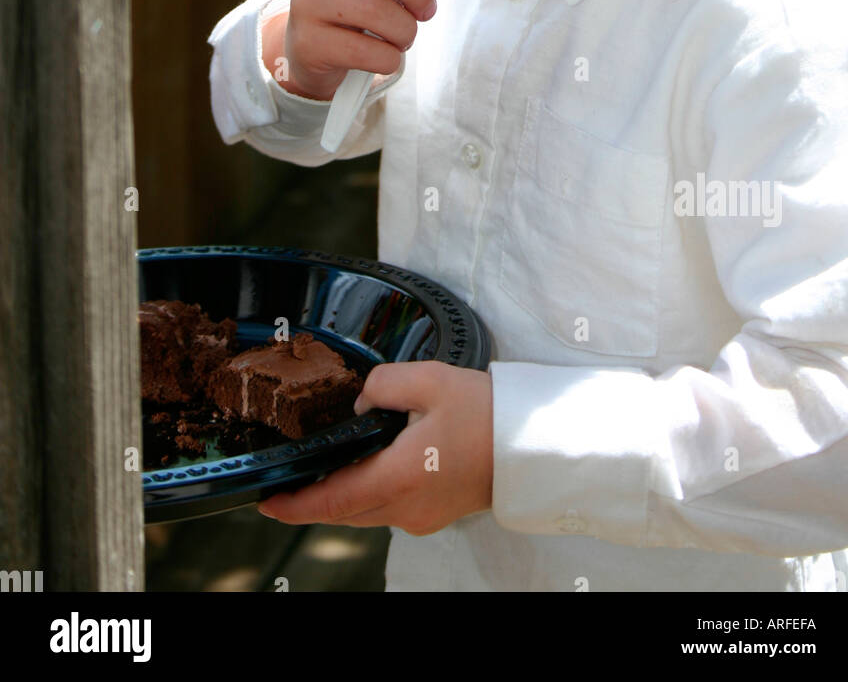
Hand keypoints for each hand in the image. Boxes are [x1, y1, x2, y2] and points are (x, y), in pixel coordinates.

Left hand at [257, 361, 493, 535]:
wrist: (530, 446)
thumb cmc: (485, 414)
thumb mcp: (429, 380)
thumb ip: (382, 385)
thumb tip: (361, 404)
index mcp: (398, 477)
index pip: (332, 500)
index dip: (295, 505)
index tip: (267, 503)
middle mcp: (405, 508)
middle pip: (344, 512)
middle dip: (312, 502)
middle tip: (285, 487)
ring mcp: (422, 517)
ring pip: (366, 513)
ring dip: (341, 498)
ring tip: (322, 473)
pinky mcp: (435, 514)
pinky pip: (389, 510)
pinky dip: (369, 495)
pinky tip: (366, 470)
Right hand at [283, 0, 445, 100]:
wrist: (309, 52)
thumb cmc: (351, 10)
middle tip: (426, 12)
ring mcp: (308, 3)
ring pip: (375, 10)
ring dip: (405, 30)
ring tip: (404, 38)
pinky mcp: (309, 43)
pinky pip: (365, 51)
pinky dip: (389, 58)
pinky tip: (386, 57)